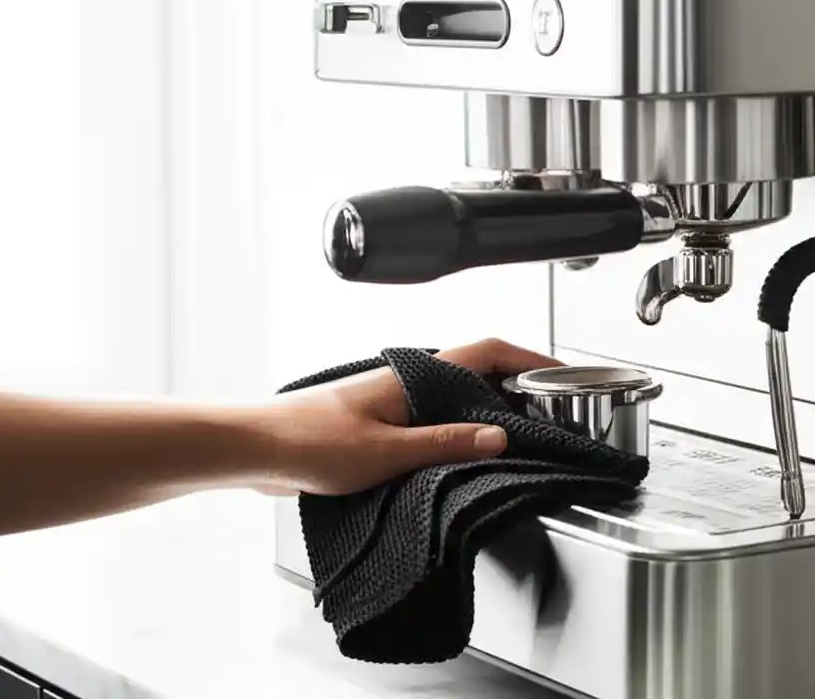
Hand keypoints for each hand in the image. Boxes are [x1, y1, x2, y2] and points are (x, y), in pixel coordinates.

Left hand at [253, 339, 561, 495]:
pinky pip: (436, 424)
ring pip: (458, 401)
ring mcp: (396, 403)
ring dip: (489, 416)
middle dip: (519, 392)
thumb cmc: (306, 442)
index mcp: (414, 376)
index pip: (488, 352)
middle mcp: (408, 383)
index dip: (530, 358)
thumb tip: (497, 437)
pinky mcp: (382, 427)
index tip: (561, 375)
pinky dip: (460, 435)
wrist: (254, 450)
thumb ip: (445, 443)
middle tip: (549, 419)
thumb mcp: (386, 452)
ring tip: (517, 444)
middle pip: (479, 375)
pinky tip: (464, 462)